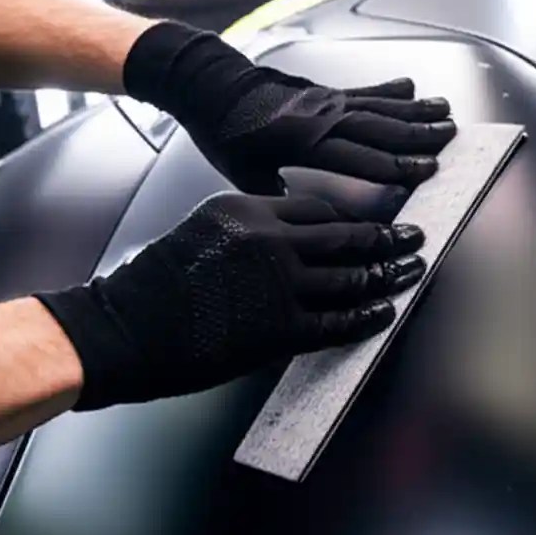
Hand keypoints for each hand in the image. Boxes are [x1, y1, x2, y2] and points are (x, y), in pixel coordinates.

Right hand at [36, 193, 425, 410]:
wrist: (122, 328)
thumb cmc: (151, 285)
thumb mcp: (200, 233)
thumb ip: (247, 233)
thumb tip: (289, 245)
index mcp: (246, 209)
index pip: (316, 206)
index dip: (351, 214)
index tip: (372, 216)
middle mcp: (268, 239)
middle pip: (343, 235)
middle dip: (384, 237)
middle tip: (413, 236)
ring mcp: (277, 284)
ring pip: (349, 276)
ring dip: (386, 274)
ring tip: (410, 270)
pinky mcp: (279, 328)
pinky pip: (337, 320)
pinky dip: (366, 316)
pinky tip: (383, 311)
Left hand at [123, 22, 455, 193]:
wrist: (205, 84)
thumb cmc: (222, 133)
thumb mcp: (245, 176)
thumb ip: (284, 197)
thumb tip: (317, 223)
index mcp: (301, 143)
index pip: (358, 159)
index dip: (393, 168)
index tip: (423, 176)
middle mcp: (320, 118)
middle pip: (378, 130)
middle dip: (417, 138)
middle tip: (450, 145)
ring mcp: (325, 100)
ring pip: (379, 108)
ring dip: (415, 112)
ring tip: (446, 115)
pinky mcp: (323, 89)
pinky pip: (364, 90)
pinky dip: (390, 90)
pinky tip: (412, 88)